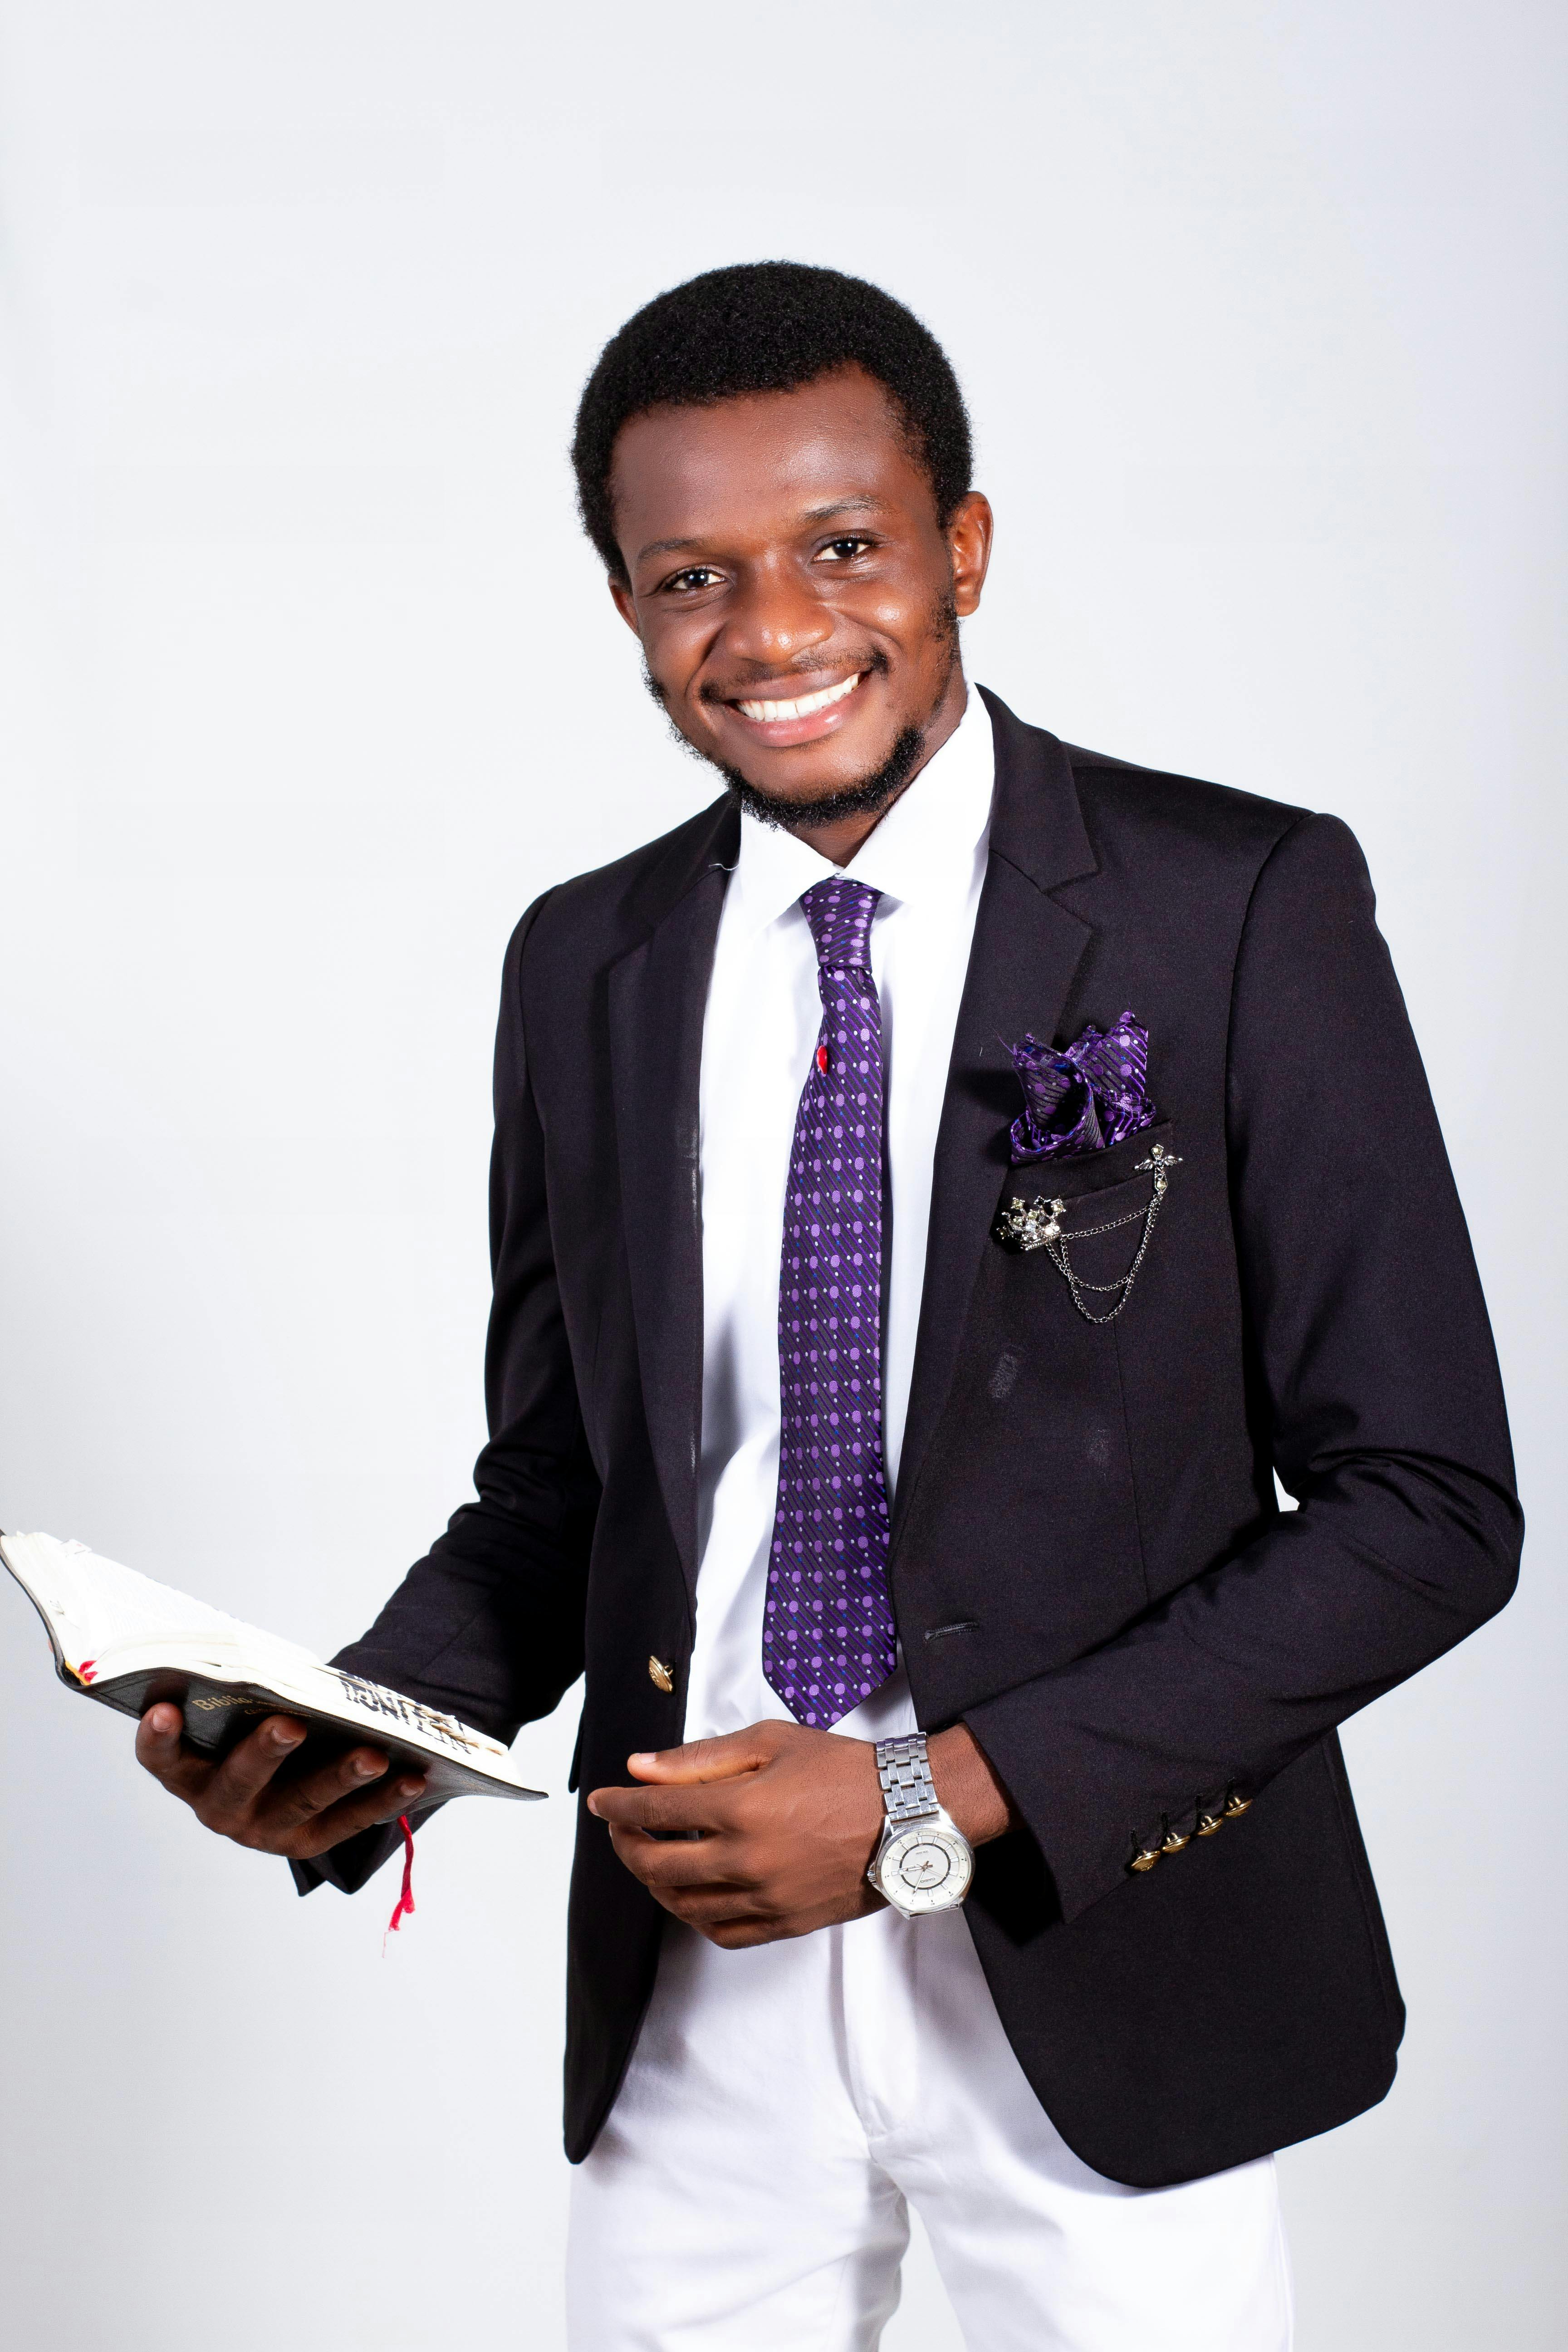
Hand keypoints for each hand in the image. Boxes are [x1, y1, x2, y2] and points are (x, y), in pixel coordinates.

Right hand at [135, 1705, 427, 1860]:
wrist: (282, 1776)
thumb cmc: (252, 1725)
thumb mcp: (238, 1713)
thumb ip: (244, 1694)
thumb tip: (271, 1663)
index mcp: (188, 1773)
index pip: (162, 1758)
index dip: (158, 1738)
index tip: (162, 1709)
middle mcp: (219, 1807)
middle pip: (239, 1782)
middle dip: (265, 1753)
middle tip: (290, 1725)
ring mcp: (263, 1830)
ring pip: (302, 1803)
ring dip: (340, 1778)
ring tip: (373, 1756)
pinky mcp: (306, 1844)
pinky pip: (348, 1822)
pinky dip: (382, 1799)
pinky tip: (411, 1777)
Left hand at [586, 1718, 1013, 1949]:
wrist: (907, 1812)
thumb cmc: (843, 1769)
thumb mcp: (771, 1742)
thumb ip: (700, 1757)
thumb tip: (641, 1768)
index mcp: (742, 1807)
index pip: (656, 1810)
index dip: (618, 1805)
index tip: (600, 1801)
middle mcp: (748, 1859)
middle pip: (658, 1862)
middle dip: (626, 1844)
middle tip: (620, 1828)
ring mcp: (766, 1898)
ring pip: (683, 1904)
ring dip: (654, 1881)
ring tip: (651, 1857)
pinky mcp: (785, 1923)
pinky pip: (722, 1932)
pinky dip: (694, 1915)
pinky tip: (689, 1893)